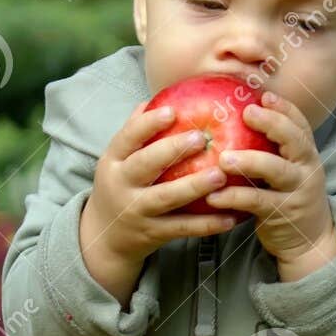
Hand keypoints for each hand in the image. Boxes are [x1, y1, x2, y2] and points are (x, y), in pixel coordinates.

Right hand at [82, 101, 238, 267]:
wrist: (105, 238)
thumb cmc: (120, 187)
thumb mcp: (118, 160)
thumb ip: (135, 132)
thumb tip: (157, 98)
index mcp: (113, 161)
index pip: (127, 137)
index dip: (149, 124)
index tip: (172, 111)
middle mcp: (121, 185)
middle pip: (146, 164)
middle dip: (173, 150)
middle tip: (201, 138)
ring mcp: (137, 211)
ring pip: (166, 198)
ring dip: (194, 186)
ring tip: (220, 176)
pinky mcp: (152, 233)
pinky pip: (182, 228)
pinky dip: (206, 224)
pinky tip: (230, 218)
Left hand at [205, 91, 335, 266]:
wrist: (309, 240)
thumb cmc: (286, 197)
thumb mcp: (286, 170)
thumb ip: (270, 149)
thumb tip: (234, 118)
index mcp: (306, 153)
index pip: (300, 124)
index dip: (284, 108)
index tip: (263, 95)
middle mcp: (306, 168)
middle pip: (295, 140)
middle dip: (272, 124)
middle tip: (246, 113)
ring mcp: (297, 191)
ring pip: (276, 170)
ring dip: (249, 161)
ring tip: (223, 158)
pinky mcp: (282, 213)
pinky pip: (257, 202)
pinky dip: (235, 197)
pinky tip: (213, 197)